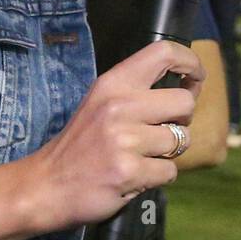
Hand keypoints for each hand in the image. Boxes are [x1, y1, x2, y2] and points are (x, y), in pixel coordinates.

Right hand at [25, 40, 204, 230]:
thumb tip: (187, 86)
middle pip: (185, 101)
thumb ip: (137, 92)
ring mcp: (124, 139)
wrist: (45, 186)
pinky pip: (170, 171)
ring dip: (168, 152)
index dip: (190, 63)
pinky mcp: (129, 171)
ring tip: (142, 156)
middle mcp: (120, 105)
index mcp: (114, 83)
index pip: (164, 53)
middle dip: (182, 120)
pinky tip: (135, 176)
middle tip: (164, 131)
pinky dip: (158, 177)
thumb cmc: (80, 145)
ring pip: (180, 139)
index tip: (195, 78)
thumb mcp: (101, 102)